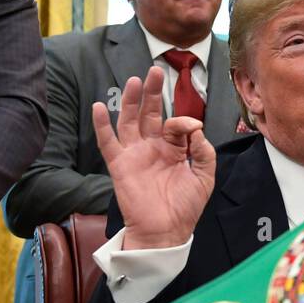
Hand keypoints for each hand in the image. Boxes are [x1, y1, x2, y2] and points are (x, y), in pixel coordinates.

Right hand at [93, 66, 216, 249]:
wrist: (167, 231)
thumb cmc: (185, 206)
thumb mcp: (204, 175)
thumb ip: (203, 150)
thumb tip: (195, 127)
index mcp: (174, 149)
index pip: (176, 124)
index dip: (184, 121)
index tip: (193, 129)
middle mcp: (153, 147)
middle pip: (150, 113)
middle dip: (152, 92)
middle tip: (155, 70)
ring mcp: (135, 154)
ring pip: (129, 121)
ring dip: (130, 101)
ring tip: (134, 81)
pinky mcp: (120, 165)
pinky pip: (108, 142)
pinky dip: (102, 124)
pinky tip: (100, 107)